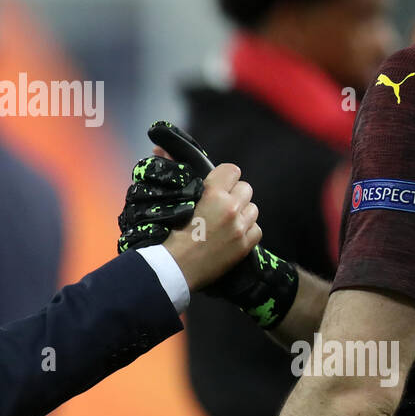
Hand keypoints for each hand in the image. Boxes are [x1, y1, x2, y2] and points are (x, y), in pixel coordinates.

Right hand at [118, 120, 297, 327]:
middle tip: (221, 206)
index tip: (217, 186)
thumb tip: (157, 147)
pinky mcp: (245, 245)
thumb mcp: (169, 198)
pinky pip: (257, 229)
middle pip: (246, 188)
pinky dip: (247, 231)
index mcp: (212, 192)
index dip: (225, 177)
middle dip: (235, 195)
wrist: (173, 268)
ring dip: (242, 213)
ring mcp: (240, 227)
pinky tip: (232, 236)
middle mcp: (230, 207)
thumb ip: (170, 169)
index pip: (232, 170)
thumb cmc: (165, 231)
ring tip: (226, 222)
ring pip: (253, 208)